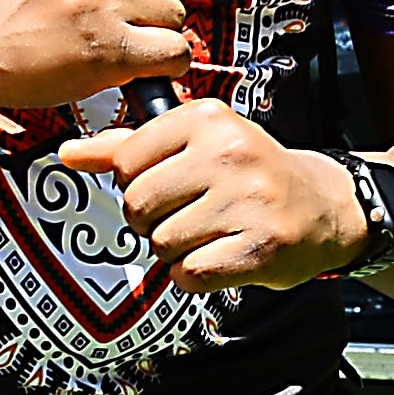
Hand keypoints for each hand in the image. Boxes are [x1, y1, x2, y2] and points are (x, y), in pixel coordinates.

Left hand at [60, 99, 365, 290]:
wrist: (325, 205)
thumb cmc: (247, 170)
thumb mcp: (191, 142)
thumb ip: (125, 146)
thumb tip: (68, 154)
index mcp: (204, 118)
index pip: (125, 161)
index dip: (131, 183)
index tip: (158, 188)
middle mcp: (228, 153)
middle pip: (138, 204)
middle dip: (148, 221)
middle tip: (177, 218)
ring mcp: (248, 200)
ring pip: (162, 242)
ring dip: (172, 250)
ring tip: (201, 236)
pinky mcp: (264, 245)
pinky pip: (193, 273)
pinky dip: (192, 276)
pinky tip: (214, 260)